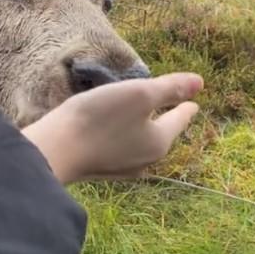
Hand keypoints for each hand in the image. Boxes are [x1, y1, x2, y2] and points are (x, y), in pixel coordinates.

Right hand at [21, 72, 203, 183]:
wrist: (54, 151)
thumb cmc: (99, 119)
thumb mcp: (139, 94)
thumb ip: (170, 87)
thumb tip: (200, 83)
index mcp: (159, 141)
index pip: (179, 120)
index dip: (186, 107)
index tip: (193, 103)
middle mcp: (145, 160)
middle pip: (159, 134)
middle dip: (161, 120)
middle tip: (162, 106)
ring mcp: (120, 169)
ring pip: (137, 143)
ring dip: (138, 129)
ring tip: (133, 117)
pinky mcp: (97, 170)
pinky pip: (116, 149)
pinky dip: (118, 138)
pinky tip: (107, 132)